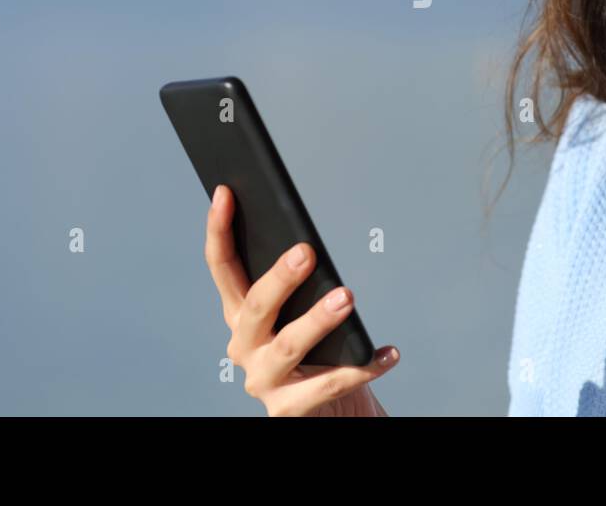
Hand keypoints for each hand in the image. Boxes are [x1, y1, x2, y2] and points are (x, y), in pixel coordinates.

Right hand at [204, 183, 399, 415]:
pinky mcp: (288, 410)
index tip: (225, 193)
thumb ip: (296, 283)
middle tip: (307, 252)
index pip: (222, 267)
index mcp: (240, 314)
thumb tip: (308, 243)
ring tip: (346, 297)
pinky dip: (362, 366)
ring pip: (288, 345)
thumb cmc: (316, 351)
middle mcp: (243, 346)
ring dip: (318, 320)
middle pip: (254, 307)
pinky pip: (329, 385)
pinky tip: (387, 352)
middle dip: (279, 278)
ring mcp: (264, 380)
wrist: (328, 412)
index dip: (219, 230)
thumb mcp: (299, 312)